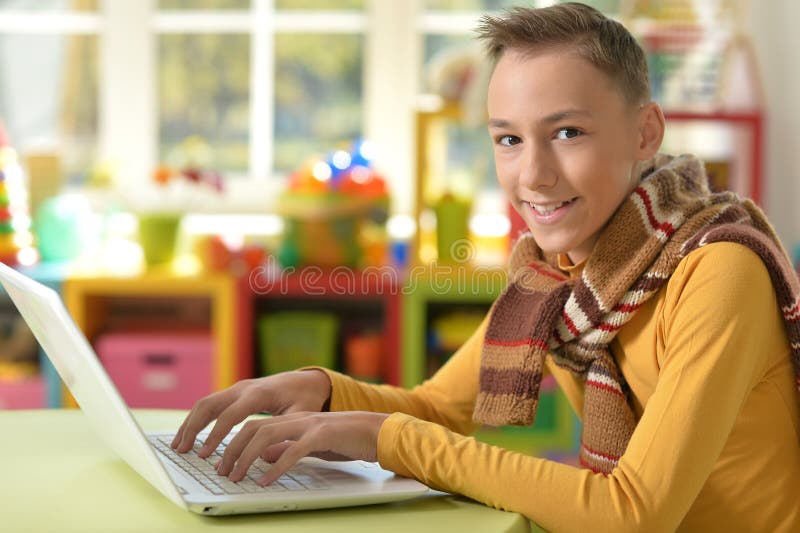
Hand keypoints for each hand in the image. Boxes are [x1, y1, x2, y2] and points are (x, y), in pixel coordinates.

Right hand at [170, 369, 331, 454]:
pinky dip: (197, 418)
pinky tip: (189, 434)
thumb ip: (284, 434)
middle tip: (182, 451)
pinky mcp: (235, 392)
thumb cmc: (305, 398)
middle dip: (193, 428)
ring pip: (206, 403)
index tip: (205, 454)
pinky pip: (211, 404)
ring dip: (190, 423)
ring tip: (178, 445)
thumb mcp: (302, 416)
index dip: (215, 435)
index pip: (230, 415)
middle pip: (209, 405)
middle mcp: (243, 388)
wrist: (306, 381)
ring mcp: (237, 388)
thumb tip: (264, 458)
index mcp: (258, 394)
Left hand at [214, 411, 389, 485]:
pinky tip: (265, 480)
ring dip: (247, 457)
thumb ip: (287, 448)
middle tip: (222, 471)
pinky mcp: (323, 436)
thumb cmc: (345, 440)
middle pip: (254, 428)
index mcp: (293, 419)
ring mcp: (309, 425)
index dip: (234, 442)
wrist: (376, 432)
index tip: (222, 462)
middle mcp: (298, 418)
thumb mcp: (310, 445)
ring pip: (267, 436)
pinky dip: (276, 466)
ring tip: (237, 476)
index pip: (254, 426)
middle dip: (233, 449)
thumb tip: (263, 458)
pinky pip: (294, 451)